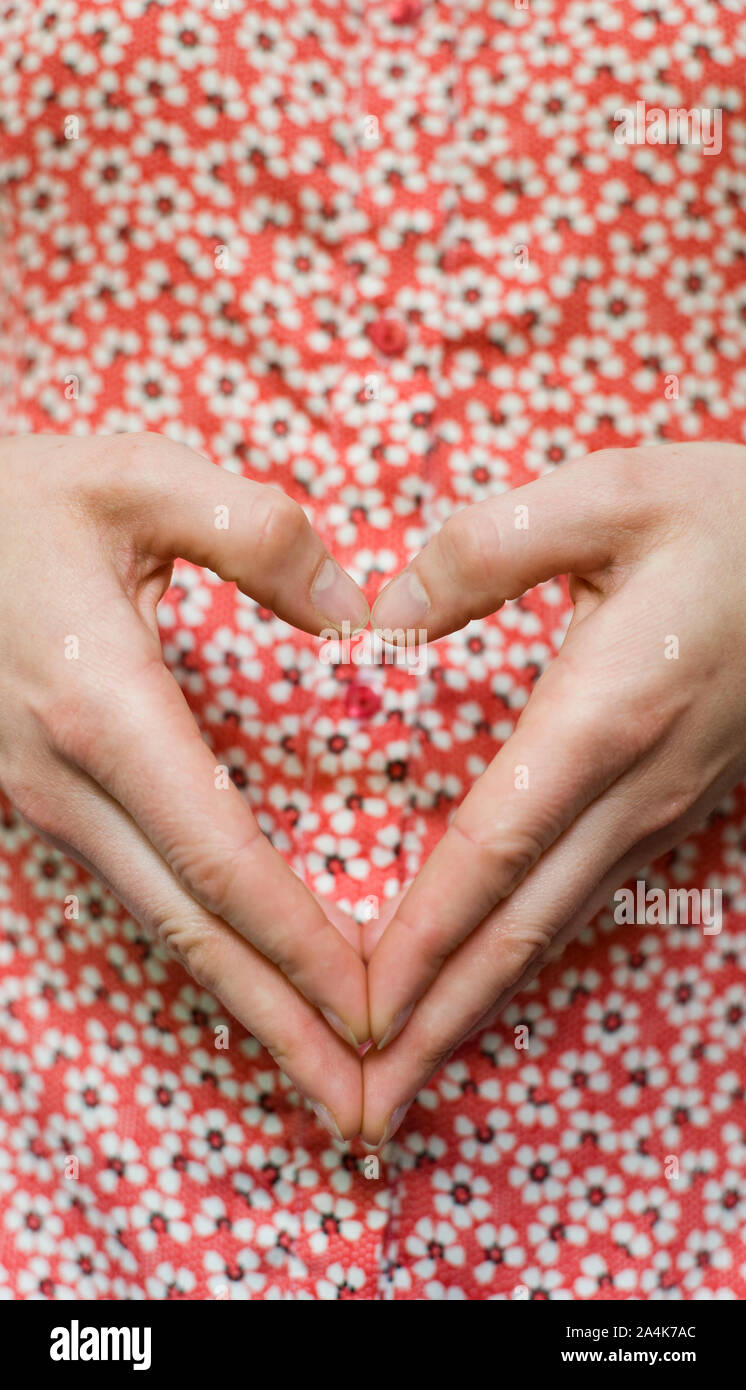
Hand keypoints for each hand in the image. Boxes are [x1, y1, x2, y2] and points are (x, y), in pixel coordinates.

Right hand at [0, 431, 371, 1137]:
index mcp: (102, 708)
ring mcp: (47, 804)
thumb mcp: (136, 478)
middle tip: (366, 1111)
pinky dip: (206, 957)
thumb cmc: (14, 503)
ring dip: (248, 1009)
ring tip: (323, 1079)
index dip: (300, 943)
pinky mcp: (47, 803)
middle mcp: (69, 782)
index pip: (221, 858)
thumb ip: (256, 532)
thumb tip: (361, 615)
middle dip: (284, 1026)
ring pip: (161, 929)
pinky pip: (140, 897)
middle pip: (192, 931)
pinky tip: (250, 986)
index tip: (377, 1007)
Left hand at [362, 443, 745, 1145]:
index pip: (491, 851)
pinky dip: (520, 959)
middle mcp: (633, 787)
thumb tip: (377, 616)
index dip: (422, 937)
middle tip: (367, 1104)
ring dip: (474, 1006)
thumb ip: (485, 548)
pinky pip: (582, 901)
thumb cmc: (730, 519)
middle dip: (437, 1019)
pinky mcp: (670, 805)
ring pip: (553, 930)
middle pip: (519, 926)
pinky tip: (483, 985)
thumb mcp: (609, 493)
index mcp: (604, 716)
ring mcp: (659, 807)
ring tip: (409, 1072)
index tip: (360, 1008)